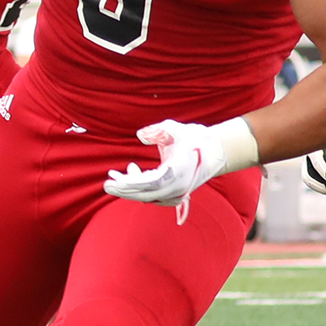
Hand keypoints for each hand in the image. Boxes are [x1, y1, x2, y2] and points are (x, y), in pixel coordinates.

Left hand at [104, 119, 227, 206]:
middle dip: (125, 190)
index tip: (112, 182)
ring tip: (116, 175)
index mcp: (178, 172)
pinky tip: (133, 172)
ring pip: (149, 197)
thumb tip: (141, 135)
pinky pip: (155, 196)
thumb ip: (158, 130)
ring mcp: (178, 192)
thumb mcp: (176, 129)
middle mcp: (179, 187)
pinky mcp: (176, 194)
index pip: (149, 184)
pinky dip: (141, 189)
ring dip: (131, 188)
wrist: (217, 151)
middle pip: (146, 195)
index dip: (129, 184)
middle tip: (107, 184)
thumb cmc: (195, 138)